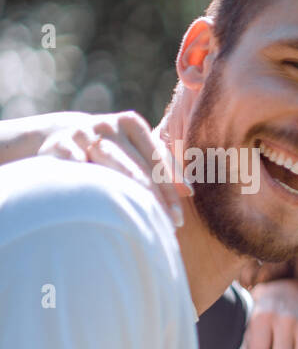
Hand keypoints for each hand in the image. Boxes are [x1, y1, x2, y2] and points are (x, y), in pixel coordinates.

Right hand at [36, 111, 190, 226]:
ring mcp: (81, 132)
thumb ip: (165, 167)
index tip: (178, 219)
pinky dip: (82, 169)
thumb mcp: (137, 151)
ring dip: (125, 188)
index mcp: (131, 123)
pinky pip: (73, 158)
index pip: (156, 161)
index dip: (169, 191)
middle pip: (135, 166)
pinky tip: (93, 187)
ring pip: (109, 161)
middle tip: (164, 225)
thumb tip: (189, 191)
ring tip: (138, 213)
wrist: (66, 135)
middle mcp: (107, 124)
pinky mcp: (58, 144)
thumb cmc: (114, 150)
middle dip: (152, 198)